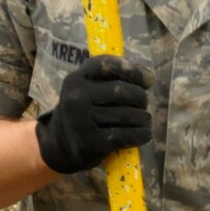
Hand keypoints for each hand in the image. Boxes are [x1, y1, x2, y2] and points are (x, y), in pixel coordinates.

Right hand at [35, 55, 152, 173]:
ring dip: (144, 118)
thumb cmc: (85, 112)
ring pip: (127, 114)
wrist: (61, 145)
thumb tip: (148, 78)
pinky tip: (144, 134)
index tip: (148, 81)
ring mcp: (81, 121)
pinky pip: (126, 135)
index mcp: (75, 79)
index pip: (106, 65)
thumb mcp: (88, 90)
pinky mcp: (91, 143)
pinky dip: (141, 134)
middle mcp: (76, 98)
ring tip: (144, 120)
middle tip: (143, 104)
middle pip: (121, 90)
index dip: (132, 70)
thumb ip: (112, 78)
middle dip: (140, 97)